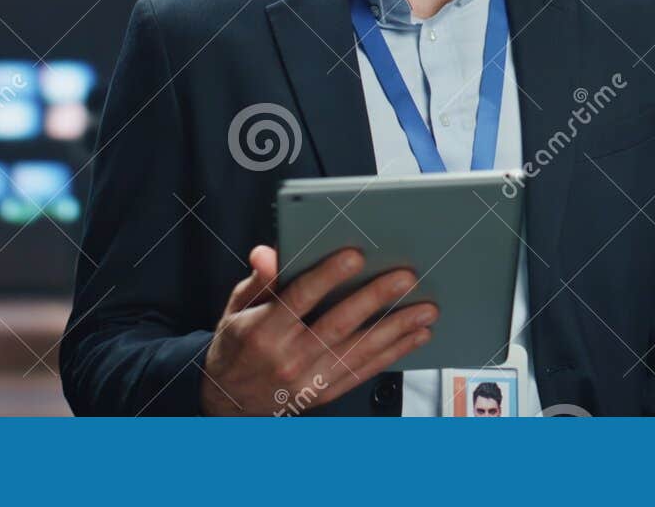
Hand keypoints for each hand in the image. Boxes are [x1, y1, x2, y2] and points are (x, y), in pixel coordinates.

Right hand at [199, 245, 436, 414]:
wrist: (229, 401)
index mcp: (263, 330)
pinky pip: (364, 372)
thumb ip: (258, 280)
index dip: (327, 276)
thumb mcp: (237, 308)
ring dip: (396, 329)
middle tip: (405, 278)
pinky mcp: (326, 393)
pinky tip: (415, 336)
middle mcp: (288, 358)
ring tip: (425, 309)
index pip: (299, 298)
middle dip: (375, 299)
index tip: (355, 255)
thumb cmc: (237, 346)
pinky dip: (393, 354)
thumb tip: (268, 253)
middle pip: (337, 325)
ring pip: (359, 351)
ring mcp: (310, 380)